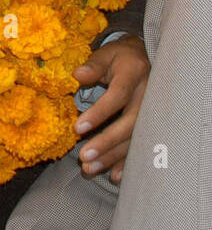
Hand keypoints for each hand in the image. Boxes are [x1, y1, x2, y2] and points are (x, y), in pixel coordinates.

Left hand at [73, 33, 148, 181]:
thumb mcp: (106, 54)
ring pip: (135, 138)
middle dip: (107, 141)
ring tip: (90, 168)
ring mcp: (152, 112)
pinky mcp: (150, 124)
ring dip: (113, 156)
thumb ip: (92, 66)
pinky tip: (114, 176)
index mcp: (134, 74)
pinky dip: (127, 162)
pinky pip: (141, 145)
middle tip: (84, 156)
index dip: (99, 113)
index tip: (78, 128)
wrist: (144, 59)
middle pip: (130, 123)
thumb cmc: (119, 58)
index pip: (118, 96)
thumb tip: (77, 75)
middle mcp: (147, 95)